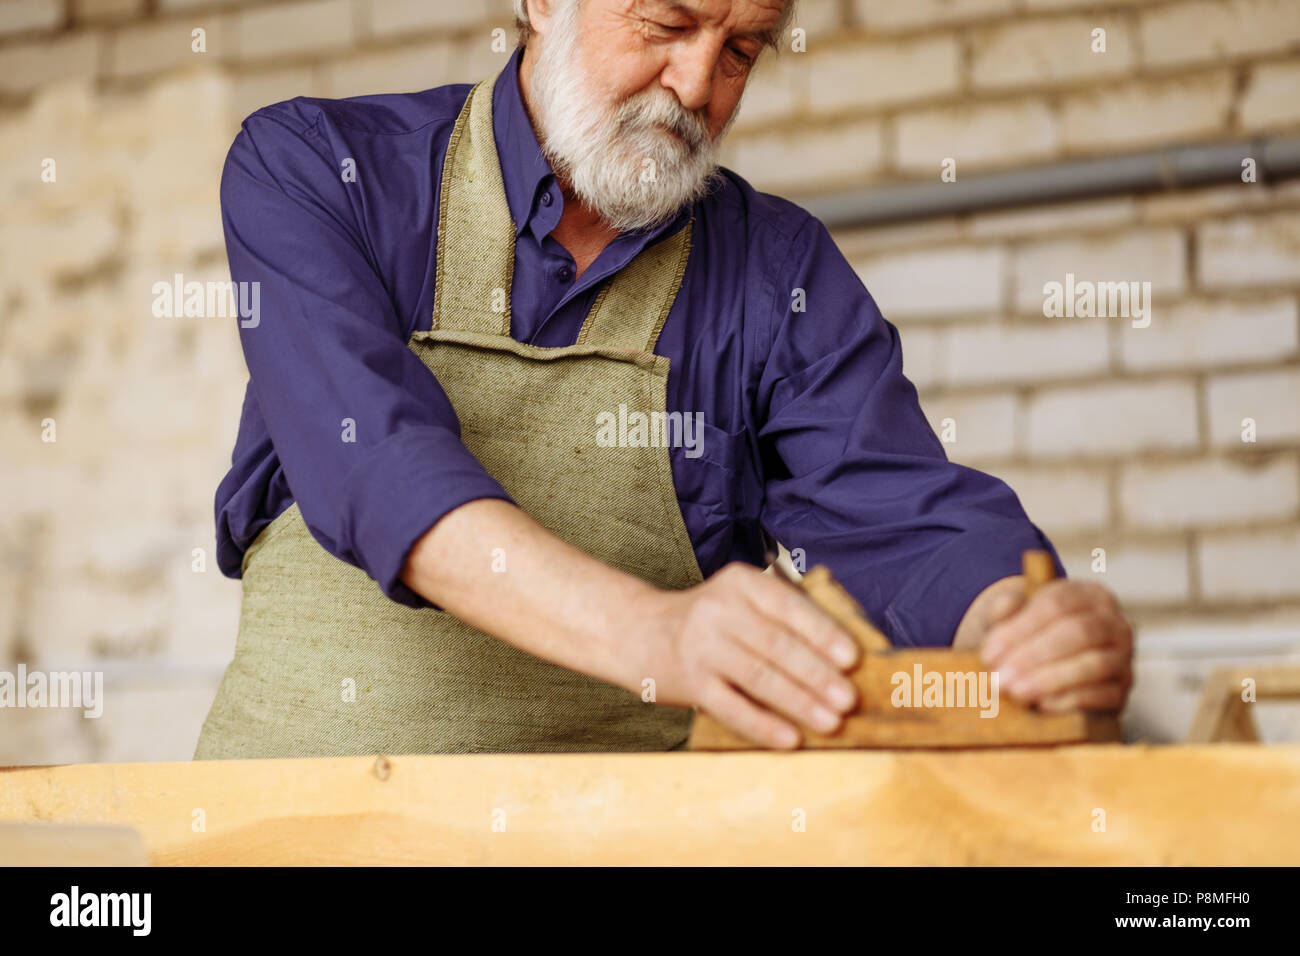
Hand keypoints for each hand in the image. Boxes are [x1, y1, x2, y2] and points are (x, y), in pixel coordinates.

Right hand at [631, 562, 861, 747]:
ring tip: (831, 721)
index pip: (788, 607)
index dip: (822, 633)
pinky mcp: (690, 682)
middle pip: (777, 645)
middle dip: (817, 674)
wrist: (638, 632)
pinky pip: (732, 707)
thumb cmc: (708, 620)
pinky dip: (763, 725)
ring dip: (799, 701)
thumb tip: (843, 655)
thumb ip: (783, 614)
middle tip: (849, 698)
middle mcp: (719, 610)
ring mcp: (701, 647)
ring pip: (759, 677)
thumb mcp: (740, 599)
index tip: (851, 658)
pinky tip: (790, 739)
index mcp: (740, 583)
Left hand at [976, 578, 1133, 712]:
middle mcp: (1114, 623)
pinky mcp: (1122, 692)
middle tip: (999, 678)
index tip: (988, 654)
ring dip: (1050, 679)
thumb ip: (1005, 609)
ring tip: (1016, 692)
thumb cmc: (1028, 640)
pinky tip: (1042, 706)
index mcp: (1088, 595)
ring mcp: (1123, 658)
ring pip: (1094, 664)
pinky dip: (1071, 700)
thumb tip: (1004, 607)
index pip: (1056, 604)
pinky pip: (1104, 695)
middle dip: (1034, 655)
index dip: (1020, 628)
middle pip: (1078, 632)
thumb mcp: (1013, 620)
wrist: (1046, 674)